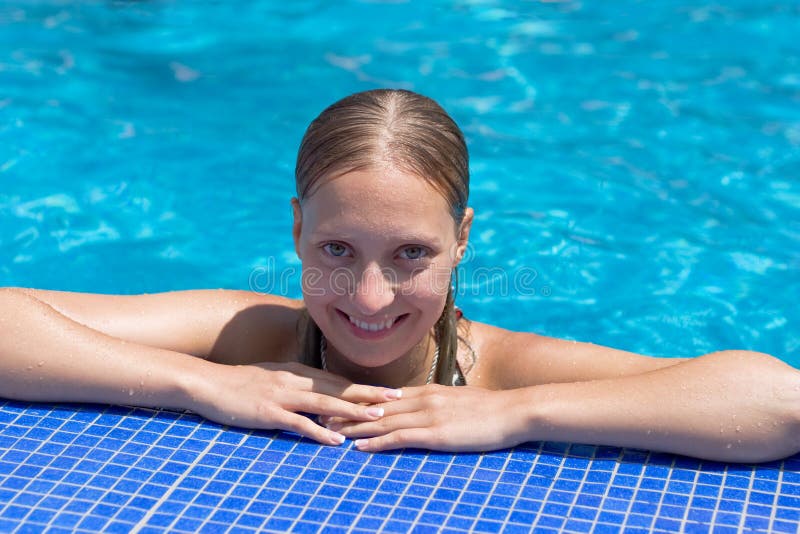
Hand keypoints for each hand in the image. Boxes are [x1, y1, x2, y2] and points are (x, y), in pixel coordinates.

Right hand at [187, 361, 400, 445]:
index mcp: (297, 372)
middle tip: (397, 398)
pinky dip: (320, 431)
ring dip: (353, 411)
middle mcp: (295, 380)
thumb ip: (295, 386)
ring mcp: (282, 395)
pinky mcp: (269, 411)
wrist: (207, 383)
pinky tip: (336, 440)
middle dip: (369, 394)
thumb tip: (317, 397)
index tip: (388, 389)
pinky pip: (299, 423)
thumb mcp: (272, 378)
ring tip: (378, 417)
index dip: (364, 386)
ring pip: (326, 402)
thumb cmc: (239, 383)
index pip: (337, 380)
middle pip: (339, 387)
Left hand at [323, 385, 528, 451]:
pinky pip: (399, 437)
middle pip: (377, 407)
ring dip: (354, 428)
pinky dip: (376, 443)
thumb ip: (439, 403)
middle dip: (348, 413)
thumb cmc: (491, 409)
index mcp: (428, 392)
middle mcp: (423, 400)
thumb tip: (426, 409)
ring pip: (382, 421)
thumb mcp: (459, 401)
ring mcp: (428, 415)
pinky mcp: (435, 433)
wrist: (513, 411)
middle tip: (322, 417)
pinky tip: (360, 448)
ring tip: (331, 432)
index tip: (339, 404)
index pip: (385, 396)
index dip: (360, 401)